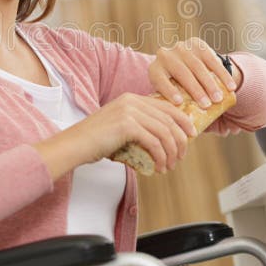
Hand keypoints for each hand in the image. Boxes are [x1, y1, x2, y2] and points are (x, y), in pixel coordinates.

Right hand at [70, 92, 197, 172]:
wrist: (74, 145)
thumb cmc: (95, 141)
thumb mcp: (120, 128)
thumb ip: (139, 127)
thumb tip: (162, 140)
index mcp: (132, 98)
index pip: (167, 106)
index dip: (183, 121)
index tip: (191, 135)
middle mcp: (132, 101)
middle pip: (169, 119)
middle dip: (180, 140)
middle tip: (180, 157)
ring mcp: (129, 112)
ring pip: (164, 132)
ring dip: (171, 152)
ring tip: (169, 166)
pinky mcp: (126, 125)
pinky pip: (154, 142)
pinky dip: (161, 156)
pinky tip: (159, 167)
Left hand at [148, 38, 239, 108]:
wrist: (185, 64)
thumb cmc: (177, 88)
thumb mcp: (170, 94)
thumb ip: (173, 106)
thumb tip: (183, 132)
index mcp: (155, 70)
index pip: (160, 79)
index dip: (168, 90)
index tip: (178, 102)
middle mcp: (165, 55)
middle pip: (182, 73)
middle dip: (195, 90)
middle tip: (206, 105)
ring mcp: (182, 48)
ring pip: (198, 66)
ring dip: (210, 83)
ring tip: (219, 99)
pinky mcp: (198, 44)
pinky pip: (212, 59)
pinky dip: (223, 74)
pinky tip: (230, 87)